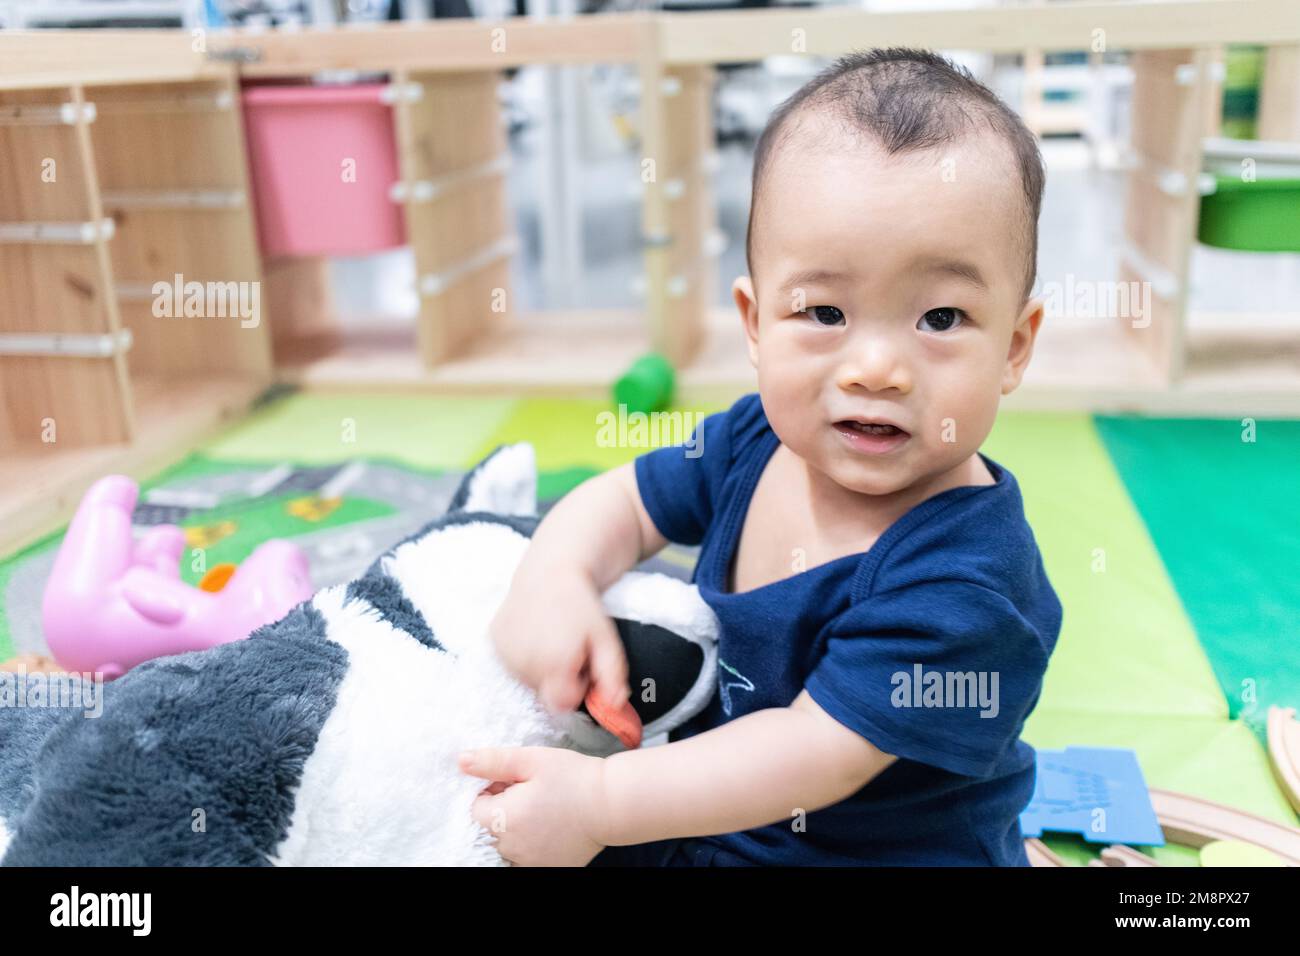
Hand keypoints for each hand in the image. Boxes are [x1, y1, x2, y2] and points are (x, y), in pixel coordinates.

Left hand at [460, 746, 609, 866]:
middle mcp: (512, 848)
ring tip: (541, 810)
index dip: (492, 791)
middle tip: (531, 792)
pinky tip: (549, 826)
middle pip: (489, 828)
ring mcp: (529, 862)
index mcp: (505, 819)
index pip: (475, 808)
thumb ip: (493, 761)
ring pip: (506, 844)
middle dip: (503, 809)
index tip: (514, 782)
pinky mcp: (545, 869)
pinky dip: (530, 843)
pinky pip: (524, 856)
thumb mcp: (532, 759)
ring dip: (515, 828)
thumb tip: (461, 761)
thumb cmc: (573, 777)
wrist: (611, 804)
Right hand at [489, 565, 628, 714]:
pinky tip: (536, 632)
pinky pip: (512, 663)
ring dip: (542, 667)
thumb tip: (615, 706)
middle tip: (570, 648)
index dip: (576, 689)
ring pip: (528, 679)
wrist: (551, 569)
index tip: (583, 666)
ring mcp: (505, 651)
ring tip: (553, 638)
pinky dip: (525, 655)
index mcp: (553, 663)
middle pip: (545, 692)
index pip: (563, 704)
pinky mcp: (494, 640)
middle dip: (560, 677)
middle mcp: (524, 661)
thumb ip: (612, 676)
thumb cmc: (582, 605)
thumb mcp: (607, 640)